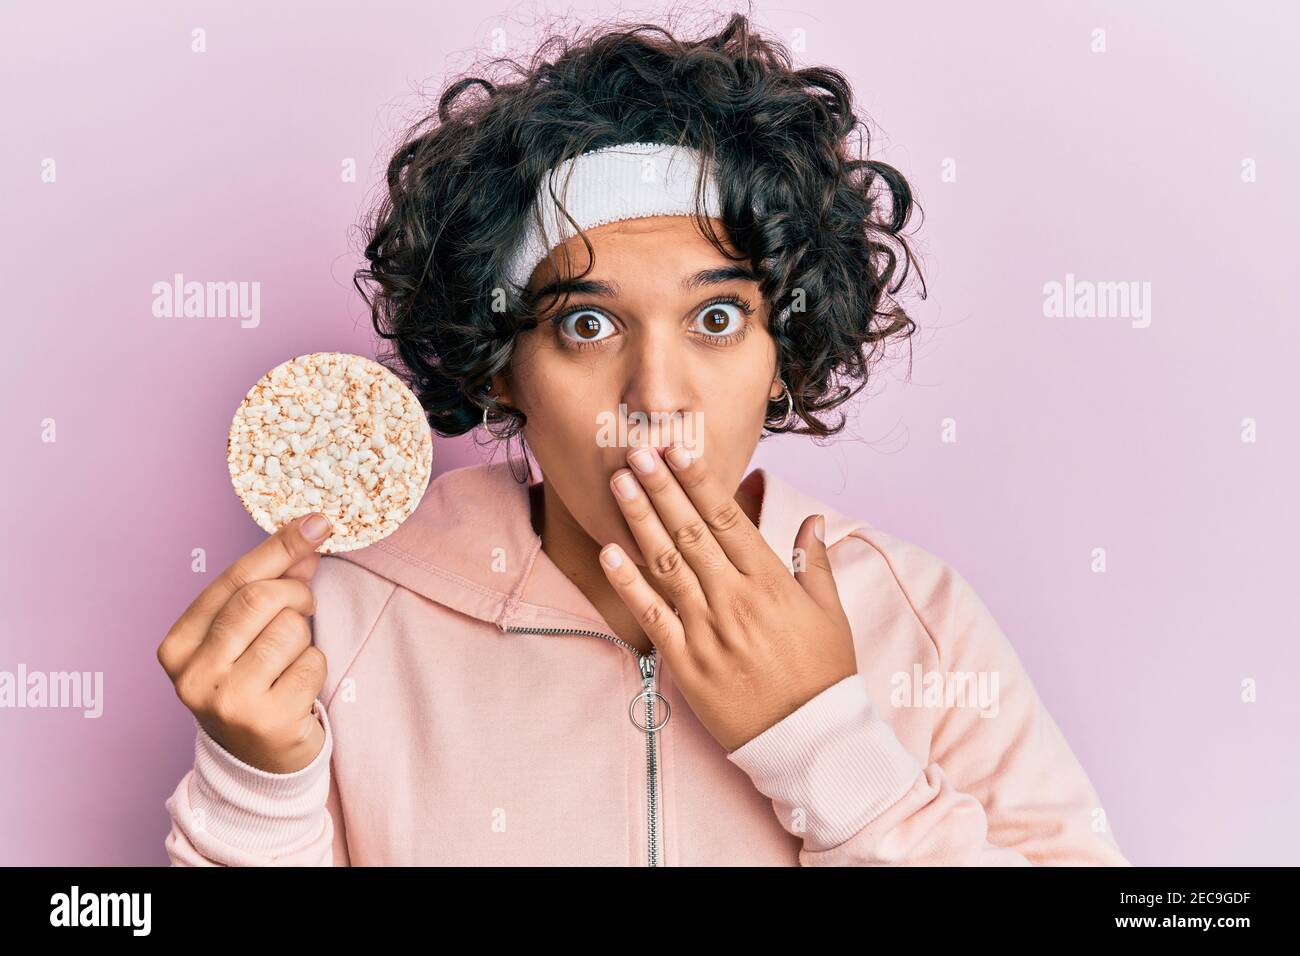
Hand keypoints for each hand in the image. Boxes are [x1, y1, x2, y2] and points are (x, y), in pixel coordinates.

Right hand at [156, 512, 332, 772]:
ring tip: (289, 662)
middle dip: (296, 593)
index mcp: (177, 646)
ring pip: (290, 629)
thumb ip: (267, 586)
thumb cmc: (251, 685)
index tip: (316, 523)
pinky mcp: (266, 721)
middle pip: (261, 599)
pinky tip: (296, 689)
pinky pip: (312, 663)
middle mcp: (193, 675)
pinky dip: (314, 667)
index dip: (280, 547)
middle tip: (305, 607)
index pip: (233, 580)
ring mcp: (227, 701)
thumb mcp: (245, 635)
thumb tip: (309, 534)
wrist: (259, 764)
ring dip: (304, 638)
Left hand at [599, 445, 857, 751]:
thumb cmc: (823, 674)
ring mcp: (708, 630)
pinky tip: (609, 551)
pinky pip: (651, 615)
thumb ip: (813, 562)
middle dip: (662, 488)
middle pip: (691, 532)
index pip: (729, 519)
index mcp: (771, 582)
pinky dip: (628, 582)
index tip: (679, 450)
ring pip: (667, 563)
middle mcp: (736, 599)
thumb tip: (813, 519)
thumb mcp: (831, 613)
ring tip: (619, 483)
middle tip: (637, 451)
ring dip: (640, 520)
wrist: (810, 739)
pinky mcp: (686, 662)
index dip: (700, 482)